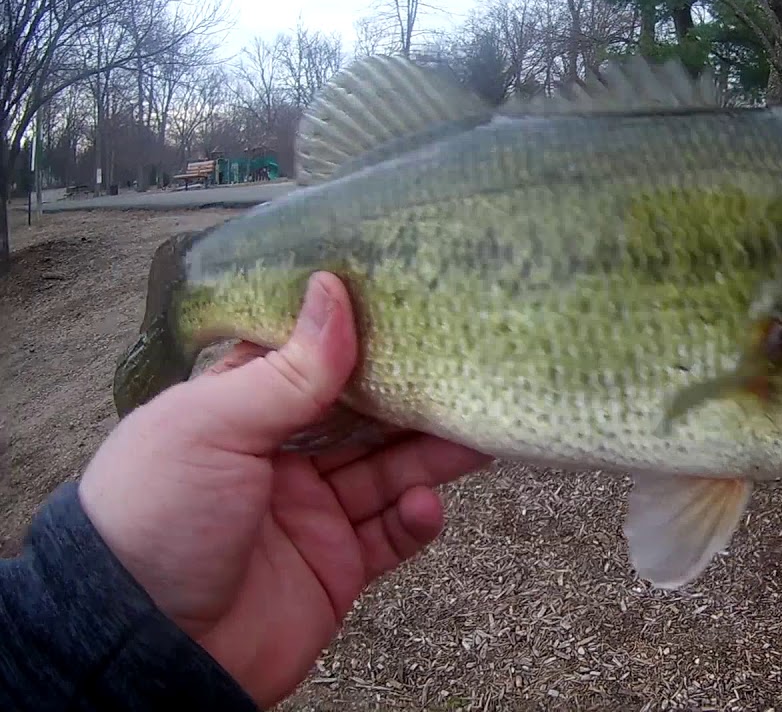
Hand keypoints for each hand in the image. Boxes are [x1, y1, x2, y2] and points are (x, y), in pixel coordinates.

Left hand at [78, 272, 493, 705]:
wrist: (147, 651)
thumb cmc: (157, 520)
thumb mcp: (213, 428)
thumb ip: (288, 370)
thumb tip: (333, 289)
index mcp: (238, 415)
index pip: (310, 364)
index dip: (359, 339)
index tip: (413, 310)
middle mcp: (278, 461)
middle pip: (363, 419)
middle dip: (412, 399)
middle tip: (466, 374)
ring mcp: (311, 515)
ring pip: (388, 473)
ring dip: (431, 455)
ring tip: (476, 435)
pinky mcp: (335, 568)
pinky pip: (391, 536)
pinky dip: (415, 520)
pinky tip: (423, 505)